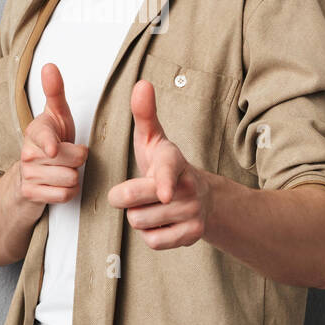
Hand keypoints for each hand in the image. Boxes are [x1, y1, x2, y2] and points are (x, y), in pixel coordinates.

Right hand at [14, 62, 88, 209]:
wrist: (27, 177)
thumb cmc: (50, 142)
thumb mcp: (56, 116)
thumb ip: (55, 92)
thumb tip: (49, 66)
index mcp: (35, 130)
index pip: (44, 136)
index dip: (50, 144)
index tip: (52, 149)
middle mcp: (28, 152)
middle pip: (72, 160)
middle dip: (78, 161)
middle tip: (68, 158)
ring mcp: (27, 174)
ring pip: (70, 178)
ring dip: (74, 178)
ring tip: (64, 171)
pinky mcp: (29, 193)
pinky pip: (64, 195)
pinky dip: (67, 193)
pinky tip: (59, 185)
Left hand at [106, 79, 211, 249]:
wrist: (200, 197)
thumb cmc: (165, 164)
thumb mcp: (153, 138)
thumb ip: (144, 113)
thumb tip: (141, 84)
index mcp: (174, 160)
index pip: (167, 170)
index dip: (164, 181)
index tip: (165, 193)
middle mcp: (188, 186)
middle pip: (137, 202)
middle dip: (125, 199)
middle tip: (126, 193)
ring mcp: (193, 212)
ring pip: (141, 222)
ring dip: (137, 216)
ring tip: (149, 205)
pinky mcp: (192, 235)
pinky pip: (153, 241)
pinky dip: (149, 234)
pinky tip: (158, 221)